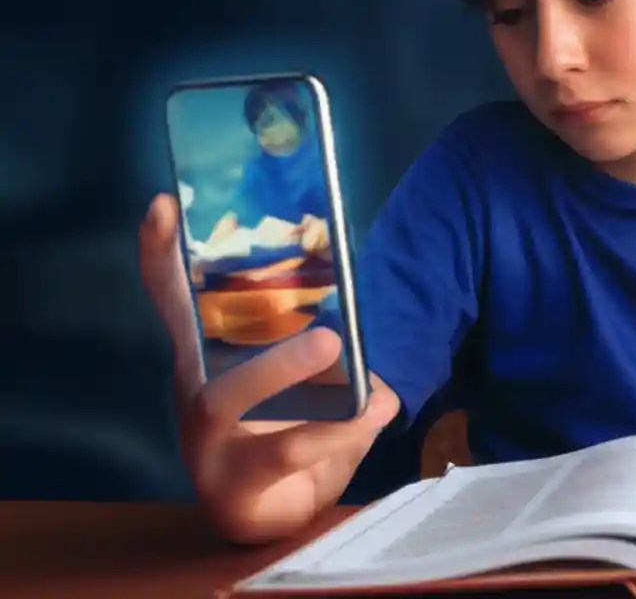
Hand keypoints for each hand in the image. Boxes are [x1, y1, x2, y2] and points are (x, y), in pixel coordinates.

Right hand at [138, 194, 399, 543]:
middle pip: (185, 337)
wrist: (276, 522)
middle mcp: (198, 392)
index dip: (164, 256)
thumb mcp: (316, 391)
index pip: (177, 300)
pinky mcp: (233, 482)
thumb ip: (342, 367)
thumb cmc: (288, 440)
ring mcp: (207, 441)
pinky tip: (377, 413)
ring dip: (279, 367)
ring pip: (227, 398)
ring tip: (330, 342)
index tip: (164, 205)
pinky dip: (338, 431)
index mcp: (211, 358)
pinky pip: (286, 450)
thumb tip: (378, 364)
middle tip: (273, 266)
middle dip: (211, 300)